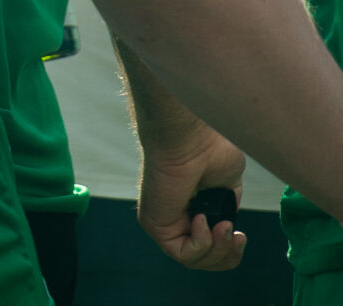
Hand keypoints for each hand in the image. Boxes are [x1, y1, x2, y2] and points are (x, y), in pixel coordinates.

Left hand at [138, 131, 247, 270]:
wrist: (192, 136)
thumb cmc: (210, 149)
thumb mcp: (226, 186)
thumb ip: (225, 208)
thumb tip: (225, 224)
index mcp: (192, 210)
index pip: (209, 248)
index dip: (230, 250)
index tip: (242, 235)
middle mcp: (175, 218)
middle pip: (203, 260)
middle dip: (227, 255)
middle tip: (237, 236)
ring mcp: (163, 222)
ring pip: (194, 260)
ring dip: (218, 249)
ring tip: (223, 226)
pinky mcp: (155, 224)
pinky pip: (181, 253)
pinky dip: (201, 243)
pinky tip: (202, 220)